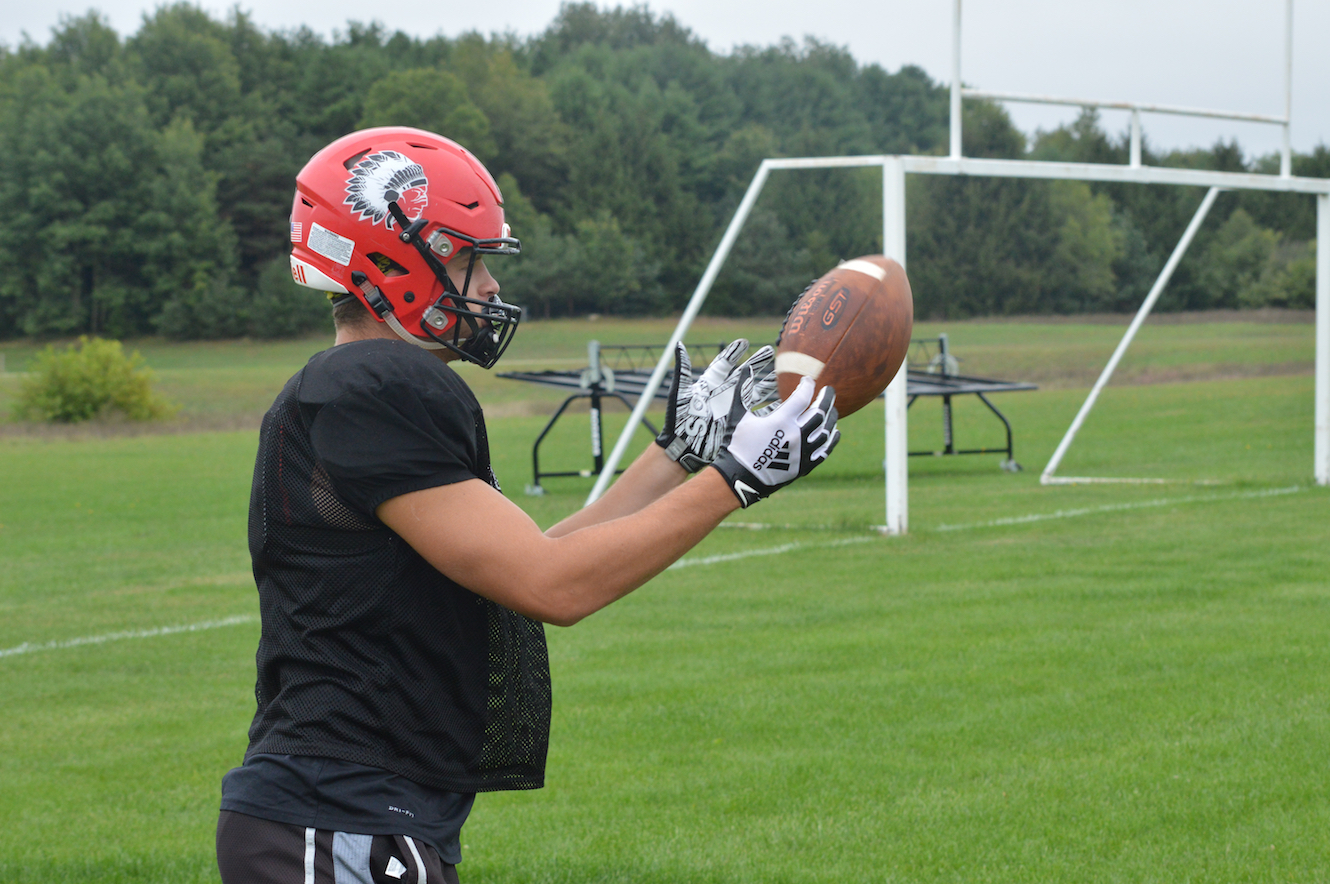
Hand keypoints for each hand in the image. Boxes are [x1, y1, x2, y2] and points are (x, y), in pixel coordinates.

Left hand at [656, 340, 776, 471]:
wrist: (682, 447)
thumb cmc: (677, 421)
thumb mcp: (679, 394)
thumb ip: (682, 370)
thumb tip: (678, 345)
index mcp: (709, 384)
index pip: (724, 363)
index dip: (734, 352)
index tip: (744, 342)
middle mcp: (722, 394)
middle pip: (743, 374)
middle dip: (757, 362)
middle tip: (769, 350)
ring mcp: (732, 408)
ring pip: (754, 392)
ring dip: (767, 383)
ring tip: (780, 375)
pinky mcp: (737, 423)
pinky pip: (757, 414)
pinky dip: (769, 409)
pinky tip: (781, 404)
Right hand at [709, 369, 838, 507]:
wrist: (739, 477)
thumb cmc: (736, 445)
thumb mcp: (738, 416)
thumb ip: (743, 391)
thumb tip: (745, 368)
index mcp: (780, 421)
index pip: (802, 397)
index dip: (807, 386)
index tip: (808, 381)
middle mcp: (795, 435)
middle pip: (820, 411)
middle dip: (826, 398)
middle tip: (828, 390)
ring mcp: (802, 452)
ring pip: (825, 430)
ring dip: (831, 417)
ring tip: (830, 409)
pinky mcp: (804, 465)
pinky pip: (825, 450)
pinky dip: (831, 439)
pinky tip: (833, 431)